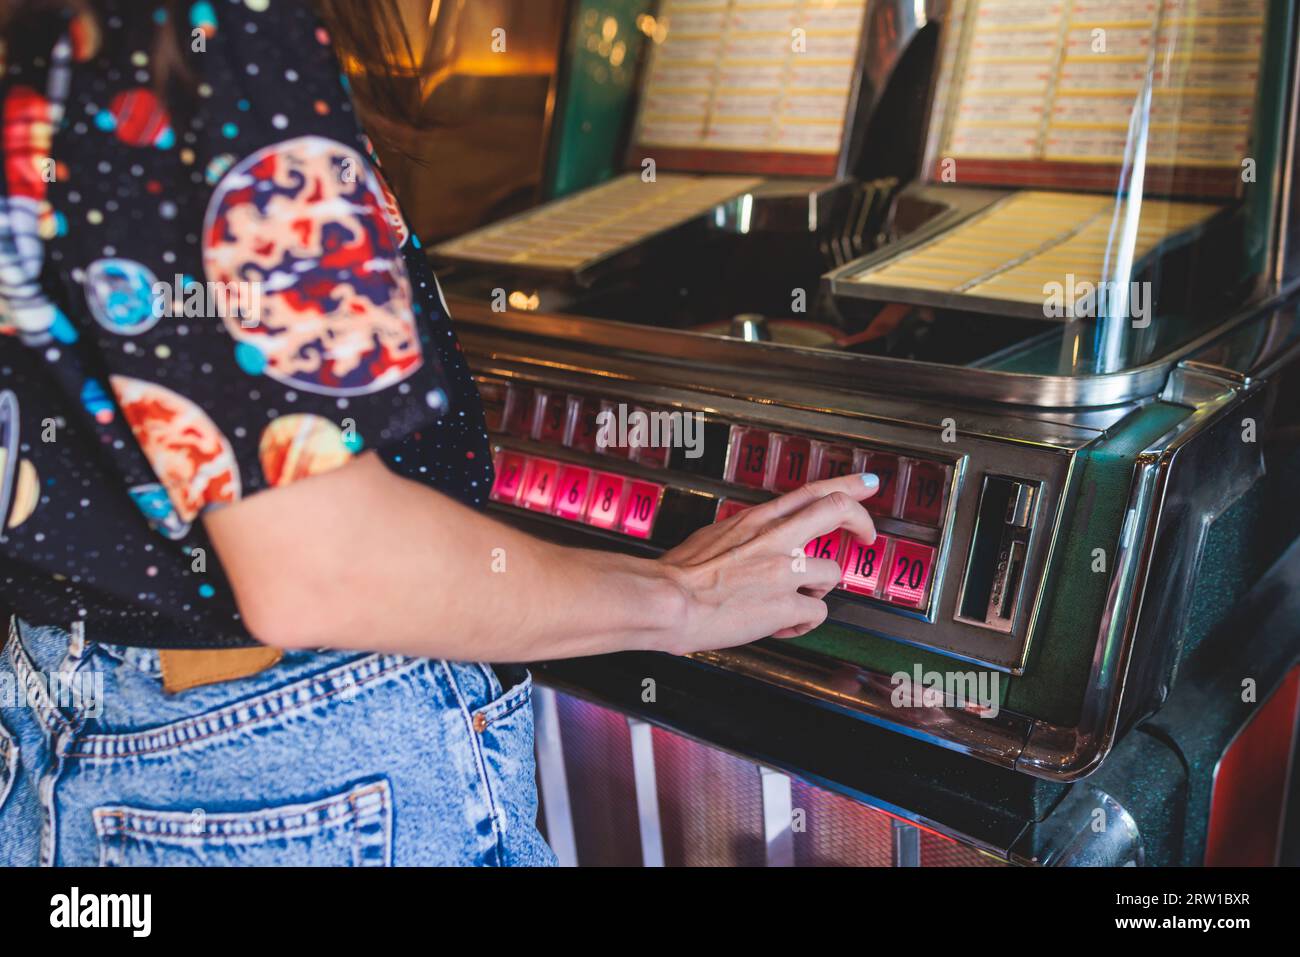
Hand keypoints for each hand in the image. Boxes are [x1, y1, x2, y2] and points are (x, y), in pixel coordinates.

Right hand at [656, 473, 879, 653]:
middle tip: (866, 537)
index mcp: (756, 520)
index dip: (847, 486)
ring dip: (817, 590)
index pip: (811, 491)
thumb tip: (755, 544)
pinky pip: (816, 613)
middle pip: (837, 512)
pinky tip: (782, 624)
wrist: (665, 600)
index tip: (866, 486)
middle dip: (862, 523)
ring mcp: (784, 571)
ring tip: (792, 601)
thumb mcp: (714, 536)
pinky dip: (802, 622)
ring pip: (832, 573)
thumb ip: (744, 536)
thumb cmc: (678, 576)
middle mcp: (776, 539)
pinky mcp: (786, 604)